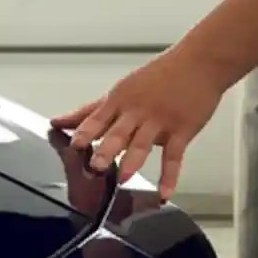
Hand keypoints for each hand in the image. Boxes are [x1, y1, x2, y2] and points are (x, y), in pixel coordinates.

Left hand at [51, 49, 223, 201]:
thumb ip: (90, 110)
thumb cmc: (158, 77)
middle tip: (94, 166)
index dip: (84, 133)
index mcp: (119, 101)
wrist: (198, 63)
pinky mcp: (182, 130)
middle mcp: (137, 112)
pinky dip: (169, 176)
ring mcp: (160, 122)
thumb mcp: (120, 90)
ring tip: (122, 178)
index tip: (72, 146)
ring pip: (143, 143)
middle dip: (106, 149)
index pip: (96, 120)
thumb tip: (59, 121)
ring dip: (132, 161)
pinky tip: (163, 194)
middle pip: (118, 133)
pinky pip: (174, 156)